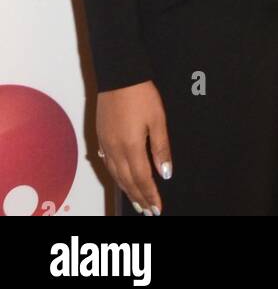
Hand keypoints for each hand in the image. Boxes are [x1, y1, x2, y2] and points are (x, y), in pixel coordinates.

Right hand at [95, 81, 171, 214]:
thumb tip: (165, 172)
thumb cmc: (141, 95)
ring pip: (116, 175)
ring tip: (137, 201)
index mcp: (131, 147)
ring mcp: (106, 144)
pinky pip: (108, 164)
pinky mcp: (101, 137)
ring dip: (127, 190)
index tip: (158, 207)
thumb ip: (161, 148)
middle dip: (139, 197)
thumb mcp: (158, 120)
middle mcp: (115, 150)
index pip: (142, 178)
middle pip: (127, 181)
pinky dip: (116, 176)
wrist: (119, 77)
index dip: (150, 194)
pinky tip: (120, 178)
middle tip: (148, 211)